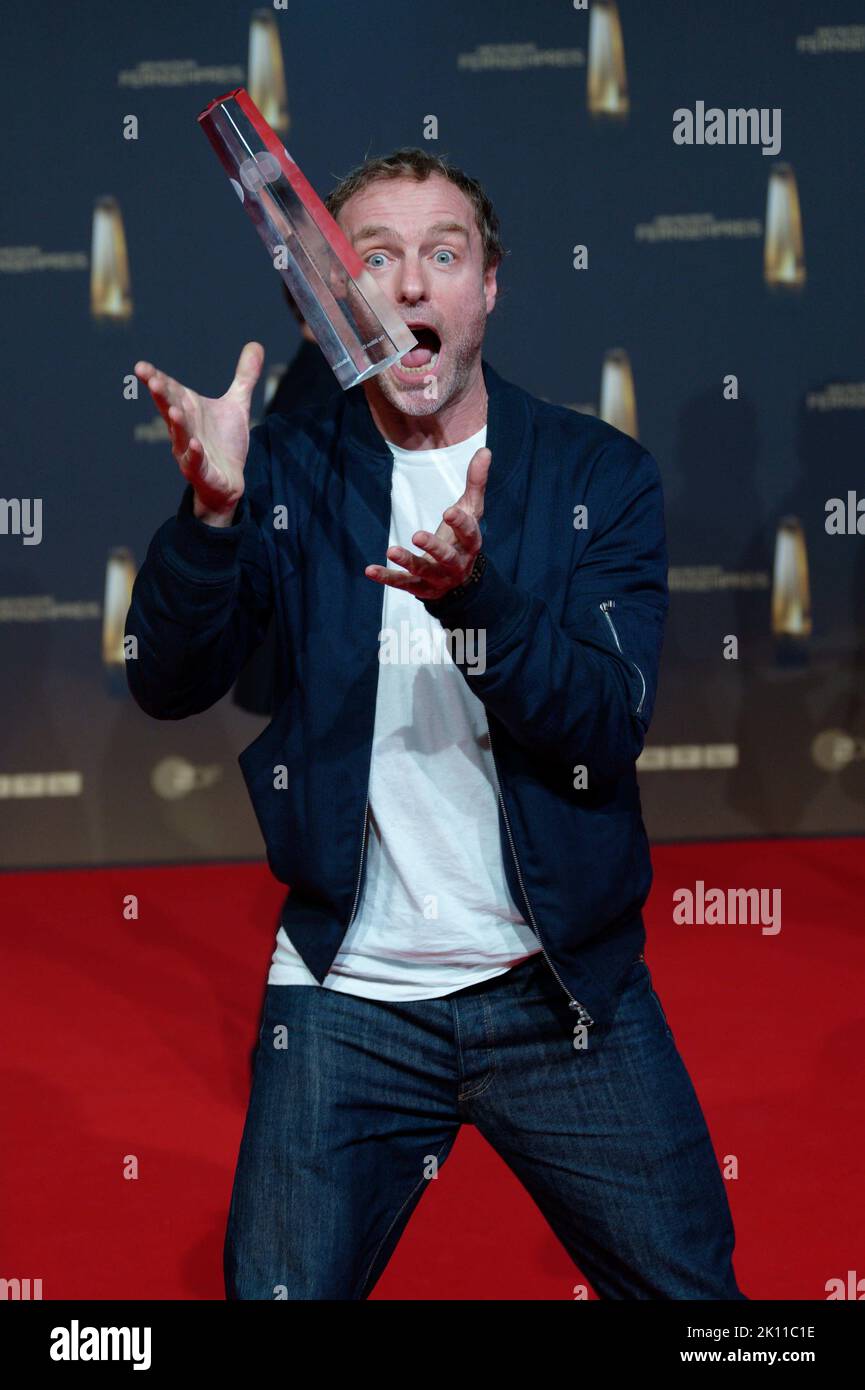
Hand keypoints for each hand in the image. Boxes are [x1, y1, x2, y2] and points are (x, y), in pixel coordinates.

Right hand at [133, 341, 263, 524]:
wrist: (228, 482)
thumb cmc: (224, 442)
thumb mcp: (237, 406)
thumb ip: (244, 378)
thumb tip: (255, 345)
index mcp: (189, 411)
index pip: (171, 392)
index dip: (157, 379)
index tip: (142, 367)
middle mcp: (185, 430)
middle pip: (171, 409)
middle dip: (161, 396)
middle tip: (152, 380)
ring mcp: (190, 451)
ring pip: (181, 436)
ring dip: (177, 424)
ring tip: (173, 410)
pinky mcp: (202, 472)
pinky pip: (196, 463)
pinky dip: (194, 454)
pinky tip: (194, 445)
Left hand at [365, 446, 490, 600]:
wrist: (460, 581)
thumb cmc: (462, 538)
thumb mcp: (471, 510)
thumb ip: (476, 483)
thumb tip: (485, 450)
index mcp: (470, 544)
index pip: (469, 534)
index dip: (460, 523)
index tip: (449, 511)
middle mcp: (456, 564)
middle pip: (447, 558)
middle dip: (434, 547)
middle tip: (417, 535)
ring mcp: (437, 578)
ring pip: (423, 571)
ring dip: (407, 562)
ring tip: (391, 550)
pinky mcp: (419, 587)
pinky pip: (402, 583)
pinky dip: (386, 577)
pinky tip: (369, 570)